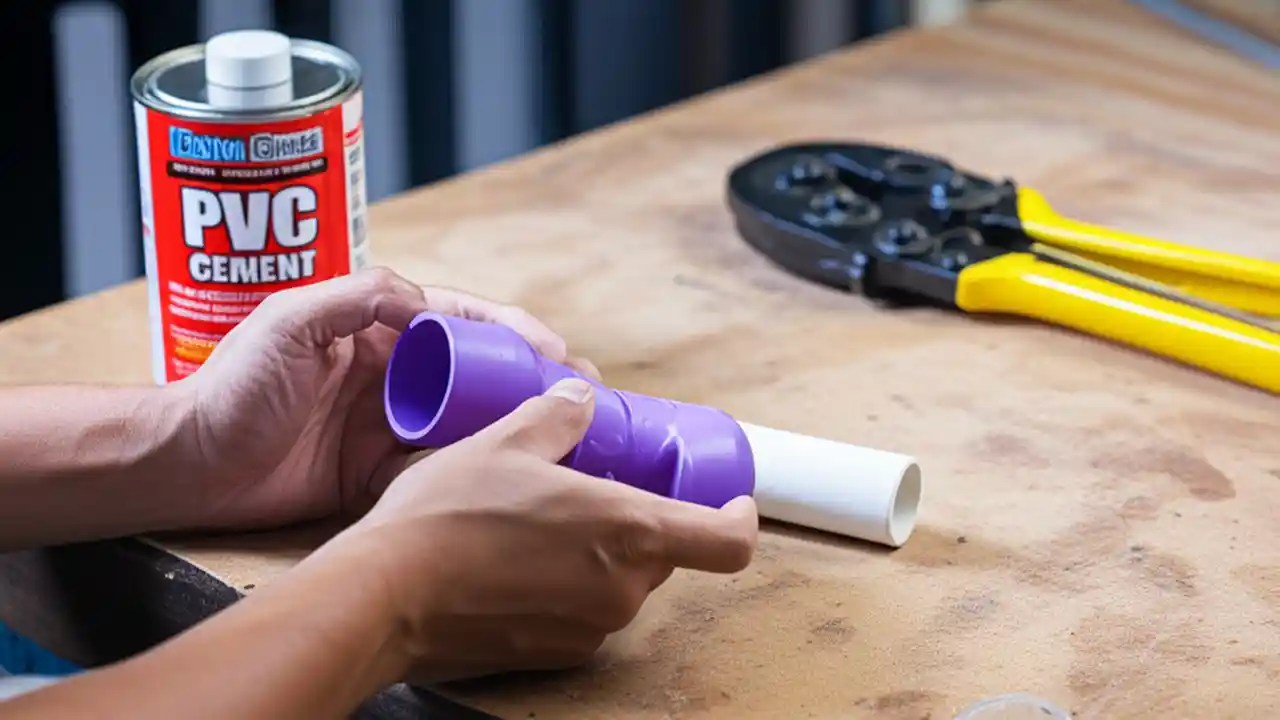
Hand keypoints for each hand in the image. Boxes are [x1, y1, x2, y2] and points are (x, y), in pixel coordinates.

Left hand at [169, 267, 598, 529]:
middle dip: (534, 379)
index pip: (464, 321)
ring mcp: (391, 423)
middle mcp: (394, 372)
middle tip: (586, 397)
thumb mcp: (292, 320)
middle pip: (481, 370)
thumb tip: (429, 303)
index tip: (557, 353)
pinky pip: (442, 468)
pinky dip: (481, 469)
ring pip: (472, 419)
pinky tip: (517, 476)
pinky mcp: (382, 472)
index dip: (515, 334)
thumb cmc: (232, 386)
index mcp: (379, 327)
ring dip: (518, 424)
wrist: (192, 464)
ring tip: (571, 436)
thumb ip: (360, 297)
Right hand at [314, 378, 757, 681]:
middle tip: (598, 489)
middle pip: (665, 555)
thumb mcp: (505, 442)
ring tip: (544, 521)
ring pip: (621, 583)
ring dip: (600, 553)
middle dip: (641, 522)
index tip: (730, 502)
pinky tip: (518, 561)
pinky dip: (568, 585)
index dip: (739, 519)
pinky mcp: (555, 654)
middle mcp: (620, 590)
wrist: (382, 598)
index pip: (728, 543)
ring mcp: (589, 628)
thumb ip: (557, 418)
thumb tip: (580, 400)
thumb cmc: (446, 518)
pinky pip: (584, 611)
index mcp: (628, 533)